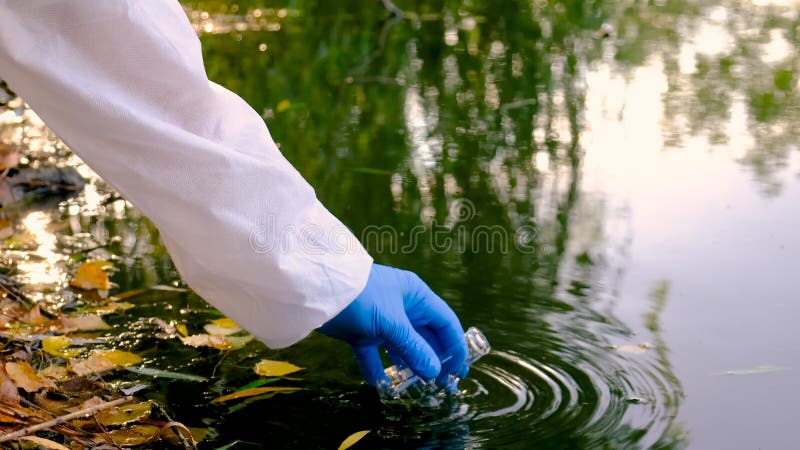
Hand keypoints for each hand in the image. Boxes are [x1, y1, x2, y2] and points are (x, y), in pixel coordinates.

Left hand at [319, 263, 467, 385]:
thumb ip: (414, 348)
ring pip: (402, 346)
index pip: (445, 322)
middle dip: (435, 359)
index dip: (455, 346)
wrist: (316, 289)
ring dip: (410, 365)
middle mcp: (402, 306)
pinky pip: (374, 353)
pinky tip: (381, 385)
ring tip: (418, 387)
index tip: (459, 371)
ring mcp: (382, 318)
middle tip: (443, 385)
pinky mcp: (361, 330)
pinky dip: (377, 368)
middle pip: (426, 336)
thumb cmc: (361, 297)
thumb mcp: (391, 323)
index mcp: (416, 295)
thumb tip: (435, 372)